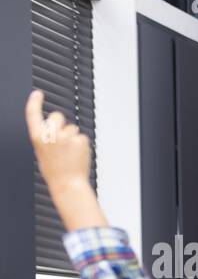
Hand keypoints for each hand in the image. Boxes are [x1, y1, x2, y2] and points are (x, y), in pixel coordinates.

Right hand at [26, 90, 103, 230]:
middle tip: (62, 138)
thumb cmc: (54, 171)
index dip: (35, 102)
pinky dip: (81, 144)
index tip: (38, 94)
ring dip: (72, 137)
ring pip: (72, 128)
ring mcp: (66, 137)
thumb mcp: (42, 152)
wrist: (68, 183)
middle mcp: (51, 135)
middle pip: (58, 116)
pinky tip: (77, 155)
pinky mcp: (80, 141)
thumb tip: (54, 128)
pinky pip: (82, 137)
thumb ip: (46, 137)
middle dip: (60, 123)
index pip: (33, 114)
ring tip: (70, 153)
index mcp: (38, 137)